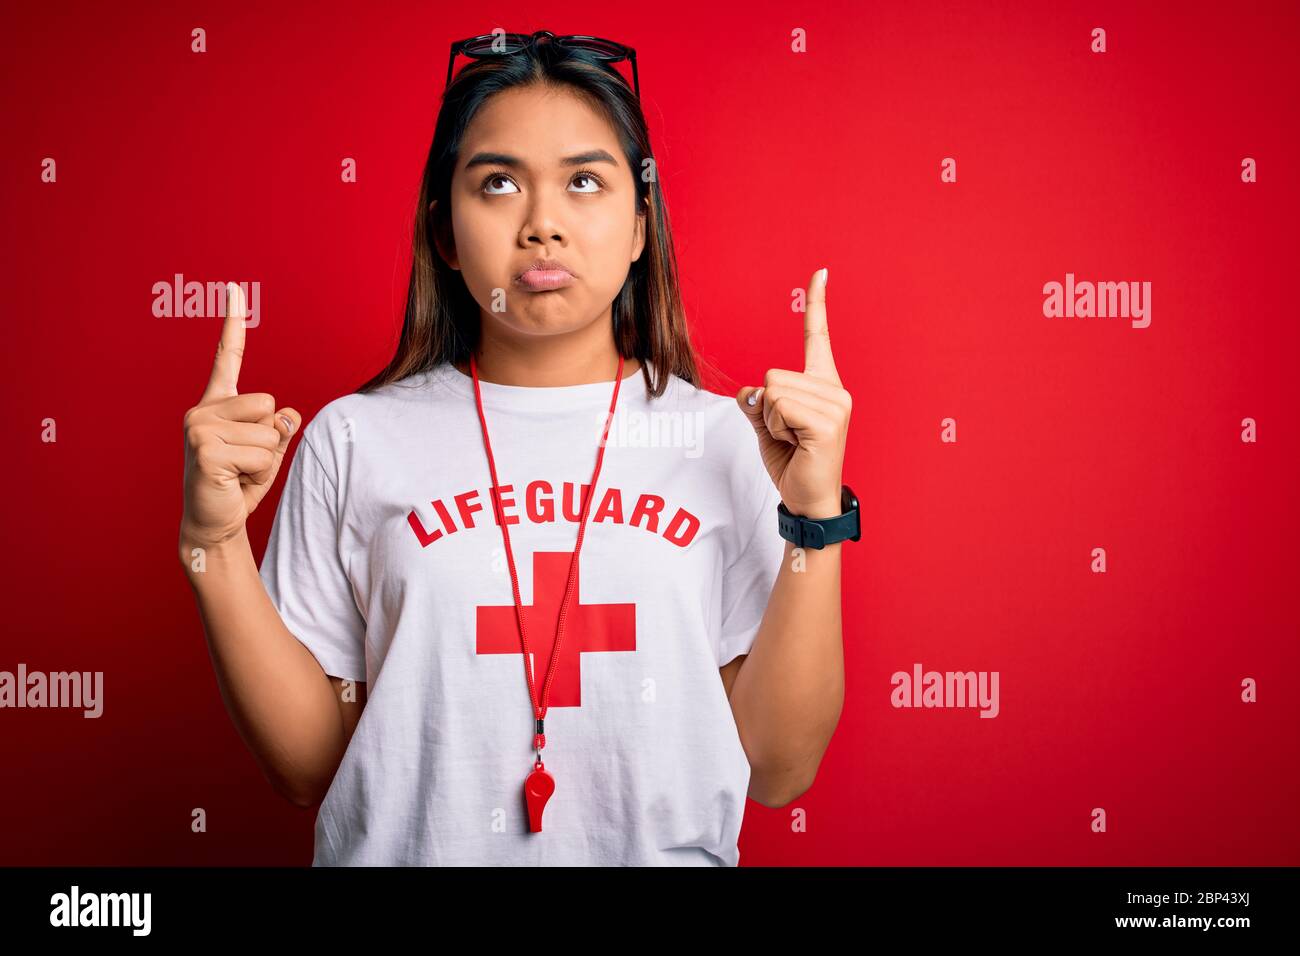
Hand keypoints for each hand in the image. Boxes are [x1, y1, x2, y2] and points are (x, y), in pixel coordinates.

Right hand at [180, 283, 300, 551]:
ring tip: (240, 472)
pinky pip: (262, 455)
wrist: (214, 521)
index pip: (227, 357)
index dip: (233, 322)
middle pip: (269, 404)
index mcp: (217, 404)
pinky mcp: (205, 450)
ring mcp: (200, 428)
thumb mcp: (268, 450)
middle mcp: (203, 410)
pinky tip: (234, 481)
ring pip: (270, 432)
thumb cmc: (240, 482)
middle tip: (246, 461)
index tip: (234, 288)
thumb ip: (279, 427)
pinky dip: (259, 474)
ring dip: (266, 458)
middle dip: (270, 438)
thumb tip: (287, 414)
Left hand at [736, 267, 850, 518]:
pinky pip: (779, 407)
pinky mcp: (828, 422)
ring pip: (773, 390)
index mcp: (824, 386)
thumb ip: (758, 404)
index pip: (817, 338)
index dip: (817, 305)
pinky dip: (776, 428)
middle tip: (788, 435)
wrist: (808, 501)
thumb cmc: (793, 465)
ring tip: (793, 441)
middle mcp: (835, 390)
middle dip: (767, 408)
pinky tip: (795, 445)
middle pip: (773, 374)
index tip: (821, 272)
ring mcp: (835, 405)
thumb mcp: (768, 428)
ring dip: (771, 420)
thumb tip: (748, 391)